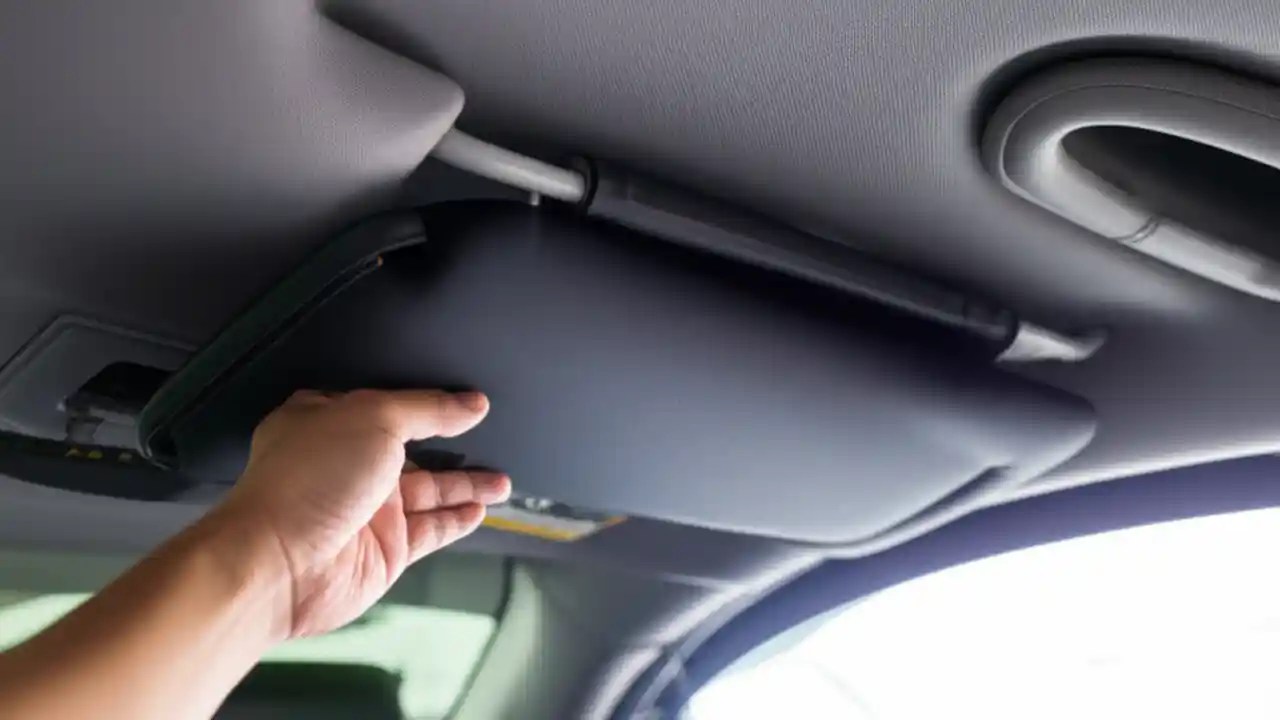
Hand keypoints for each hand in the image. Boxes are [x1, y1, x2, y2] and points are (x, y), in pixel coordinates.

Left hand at [217, 389, 510, 639]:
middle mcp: (348, 462)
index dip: (422, 400)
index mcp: (330, 421)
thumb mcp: (375, 418)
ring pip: (428, 491)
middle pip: (410, 447)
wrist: (280, 563)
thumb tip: (473, 403)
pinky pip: (429, 529)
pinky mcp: (385, 548)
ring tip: (503, 479)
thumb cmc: (312, 477)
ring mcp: (367, 508)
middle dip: (449, 443)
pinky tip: (481, 509)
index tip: (463, 396)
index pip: (384, 404)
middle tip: (493, 437)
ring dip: (466, 485)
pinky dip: (456, 519)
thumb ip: (428, 409)